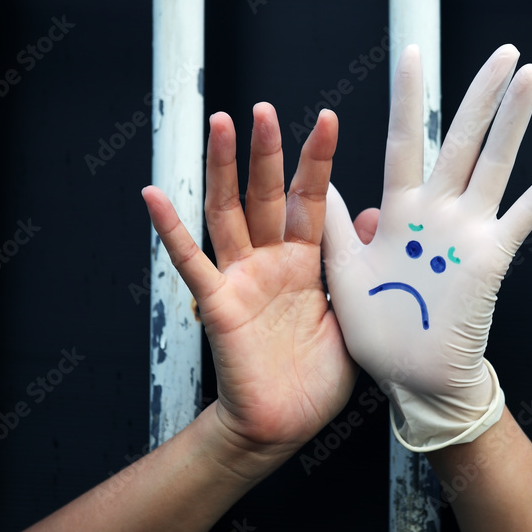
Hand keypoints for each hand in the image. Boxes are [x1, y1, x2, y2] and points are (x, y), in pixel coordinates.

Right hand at [142, 106, 356, 465]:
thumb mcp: (353, 314)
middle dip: (266, 152)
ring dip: (223, 170)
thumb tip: (376, 216)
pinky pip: (191, 263)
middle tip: (264, 107)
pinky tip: (155, 195)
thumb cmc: (317, 377)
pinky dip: (171, 230)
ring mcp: (242, 279)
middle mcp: (271, 262)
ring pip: (228, 213)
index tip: (327, 118)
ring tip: (220, 124)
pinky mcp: (218, 304)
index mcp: (307, 263)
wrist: (286, 424)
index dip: (317, 160)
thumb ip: (359, 265)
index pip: (311, 200)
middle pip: (265, 195)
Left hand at [322, 44, 531, 451]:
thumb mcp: (345, 272)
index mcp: (398, 213)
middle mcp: (436, 213)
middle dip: (478, 94)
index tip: (412, 53)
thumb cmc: (378, 331)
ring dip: (513, 121)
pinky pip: (524, 214)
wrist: (413, 378)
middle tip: (502, 50)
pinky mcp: (491, 257)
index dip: (407, 97)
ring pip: (493, 164)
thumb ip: (335, 225)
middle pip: (458, 139)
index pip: (404, 141)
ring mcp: (467, 232)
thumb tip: (318, 182)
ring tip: (529, 76)